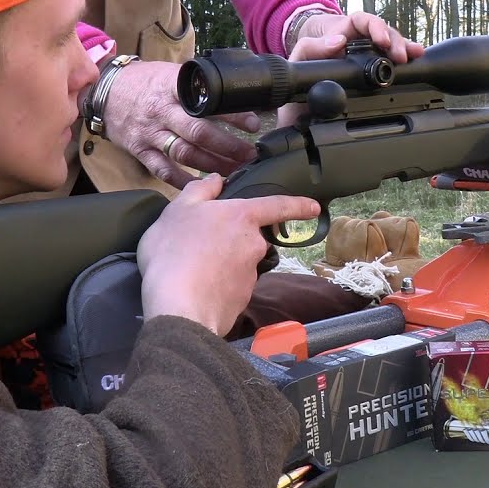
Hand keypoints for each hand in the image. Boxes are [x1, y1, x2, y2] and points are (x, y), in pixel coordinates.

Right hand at [103, 59, 259, 187]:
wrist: (104, 92)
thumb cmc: (144, 82)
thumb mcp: (170, 73)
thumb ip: (196, 85)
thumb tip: (235, 91)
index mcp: (172, 88)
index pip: (207, 102)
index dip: (233, 114)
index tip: (253, 124)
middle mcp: (161, 112)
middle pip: (199, 132)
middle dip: (228, 146)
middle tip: (249, 154)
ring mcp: (150, 133)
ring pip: (185, 153)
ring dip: (212, 164)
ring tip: (235, 170)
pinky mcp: (140, 150)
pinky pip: (163, 170)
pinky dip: (183, 180)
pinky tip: (202, 186)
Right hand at [136, 174, 320, 335]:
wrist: (179, 307)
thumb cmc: (175, 252)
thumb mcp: (178, 210)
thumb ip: (199, 191)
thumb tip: (216, 180)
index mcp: (242, 217)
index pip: (278, 206)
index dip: (297, 205)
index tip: (314, 208)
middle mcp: (254, 244)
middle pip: (250, 238)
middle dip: (232, 241)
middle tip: (201, 245)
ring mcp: (251, 274)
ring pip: (239, 263)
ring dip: (221, 264)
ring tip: (191, 268)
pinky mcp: (242, 299)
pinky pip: (231, 286)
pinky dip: (217, 285)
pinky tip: (196, 286)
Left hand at [295, 10, 424, 63]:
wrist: (309, 66)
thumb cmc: (309, 52)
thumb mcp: (305, 49)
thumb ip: (314, 46)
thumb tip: (338, 42)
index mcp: (347, 28)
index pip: (365, 21)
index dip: (376, 28)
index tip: (381, 40)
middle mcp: (364, 35)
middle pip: (384, 32)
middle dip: (395, 41)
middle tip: (400, 56)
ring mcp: (372, 48)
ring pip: (392, 43)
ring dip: (404, 48)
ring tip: (414, 54)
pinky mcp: (376, 60)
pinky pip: (392, 56)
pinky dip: (404, 56)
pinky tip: (416, 59)